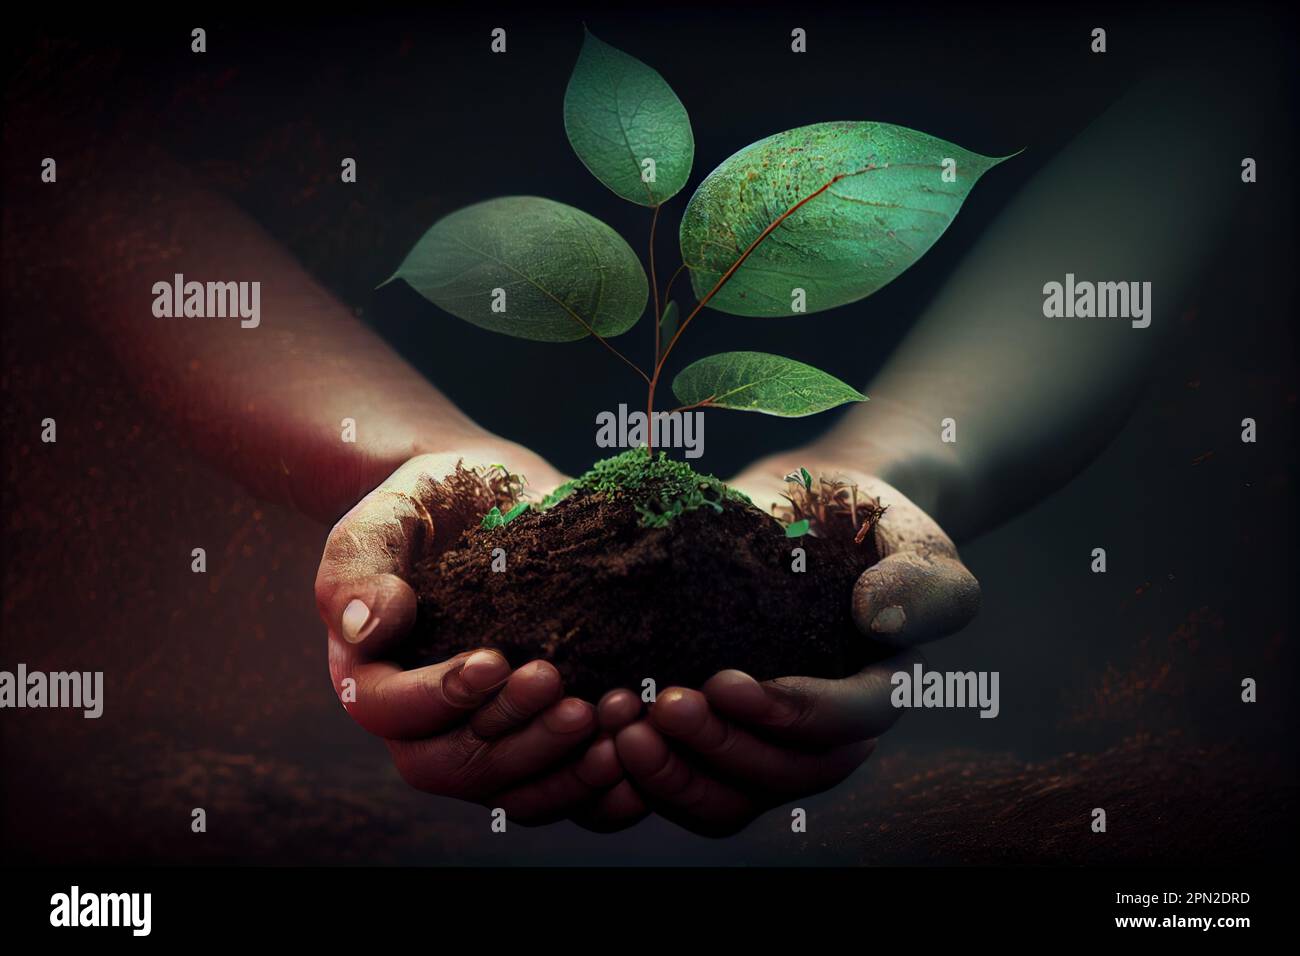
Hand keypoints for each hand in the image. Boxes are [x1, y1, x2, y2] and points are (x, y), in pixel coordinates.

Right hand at [314, 441, 638, 825]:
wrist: (497, 494)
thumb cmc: (432, 498)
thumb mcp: (386, 514)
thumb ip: (358, 567)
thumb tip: (367, 627)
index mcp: (372, 669)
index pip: (387, 710)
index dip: (440, 697)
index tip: (496, 660)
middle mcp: (422, 717)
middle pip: (451, 767)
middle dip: (515, 740)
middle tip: (572, 702)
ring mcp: (481, 731)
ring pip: (509, 788)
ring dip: (565, 768)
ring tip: (616, 717)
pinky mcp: (534, 733)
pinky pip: (556, 787)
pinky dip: (595, 783)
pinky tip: (633, 749)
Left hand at [612, 452, 979, 835]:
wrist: (809, 510)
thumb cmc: (870, 523)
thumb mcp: (915, 539)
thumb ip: (923, 583)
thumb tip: (876, 617)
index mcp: (878, 695)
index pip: (843, 728)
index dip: (787, 715)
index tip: (724, 679)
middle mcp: (823, 737)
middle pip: (778, 778)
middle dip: (717, 750)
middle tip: (657, 705)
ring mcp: (765, 743)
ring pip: (726, 800)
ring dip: (670, 776)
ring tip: (619, 725)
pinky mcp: (717, 737)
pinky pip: (683, 782)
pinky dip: (643, 774)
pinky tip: (603, 731)